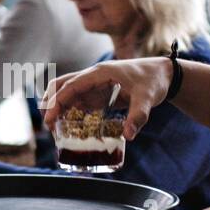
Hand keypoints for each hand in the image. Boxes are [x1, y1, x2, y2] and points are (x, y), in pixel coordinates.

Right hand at [41, 58, 172, 139]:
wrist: (162, 74)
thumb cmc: (153, 81)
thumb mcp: (148, 98)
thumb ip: (138, 116)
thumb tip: (128, 136)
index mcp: (100, 73)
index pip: (72, 85)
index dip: (58, 101)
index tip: (50, 118)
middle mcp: (92, 77)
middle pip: (61, 85)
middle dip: (50, 102)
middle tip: (48, 125)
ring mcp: (93, 86)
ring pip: (66, 93)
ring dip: (57, 108)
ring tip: (54, 129)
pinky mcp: (97, 94)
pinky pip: (77, 102)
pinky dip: (69, 113)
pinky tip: (68, 128)